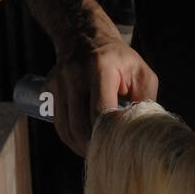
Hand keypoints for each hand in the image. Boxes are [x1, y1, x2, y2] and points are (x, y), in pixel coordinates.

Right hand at [46, 40, 158, 155]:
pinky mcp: (49, 89)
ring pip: (66, 127)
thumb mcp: (141, 73)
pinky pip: (58, 123)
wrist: (86, 38)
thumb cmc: (119, 60)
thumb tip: (144, 131)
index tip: (118, 145)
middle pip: (80, 124)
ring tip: (95, 152)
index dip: (108, 133)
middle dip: (93, 145)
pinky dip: (70, 138)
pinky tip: (83, 143)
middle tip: (107, 155)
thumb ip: (146, 101)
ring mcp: (58, 82)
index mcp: (100, 67)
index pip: (100, 110)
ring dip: (80, 146)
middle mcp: (74, 74)